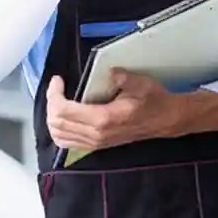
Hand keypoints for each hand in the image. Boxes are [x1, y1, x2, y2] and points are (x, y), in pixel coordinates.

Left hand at [44, 70, 217, 152]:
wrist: (165, 120)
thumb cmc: (153, 101)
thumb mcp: (140, 84)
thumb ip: (122, 78)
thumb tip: (109, 72)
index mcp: (103, 119)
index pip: (63, 110)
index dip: (54, 94)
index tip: (58, 80)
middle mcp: (96, 134)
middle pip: (56, 123)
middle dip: (51, 102)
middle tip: (57, 88)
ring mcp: (95, 142)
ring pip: (59, 135)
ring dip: (53, 117)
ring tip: (58, 100)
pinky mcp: (97, 145)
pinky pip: (68, 142)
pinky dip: (59, 129)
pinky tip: (64, 116)